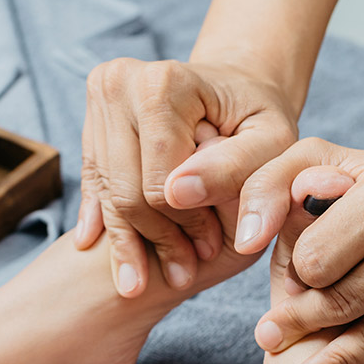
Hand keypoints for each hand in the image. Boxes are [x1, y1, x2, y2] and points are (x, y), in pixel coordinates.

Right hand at [75, 57, 297, 297]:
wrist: (237, 87)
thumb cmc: (260, 118)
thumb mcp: (272, 142)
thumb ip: (236, 168)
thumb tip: (178, 195)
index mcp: (163, 84)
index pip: (161, 180)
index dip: (187, 224)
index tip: (210, 251)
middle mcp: (119, 83)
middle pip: (127, 190)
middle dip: (156, 240)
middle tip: (182, 275)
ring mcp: (99, 101)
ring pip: (108, 194)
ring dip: (131, 243)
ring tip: (149, 279)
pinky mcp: (91, 120)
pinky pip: (95, 185)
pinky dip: (110, 226)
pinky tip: (120, 261)